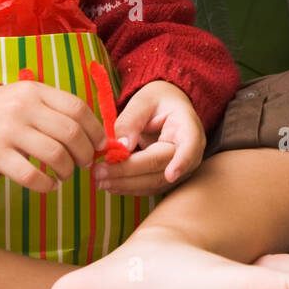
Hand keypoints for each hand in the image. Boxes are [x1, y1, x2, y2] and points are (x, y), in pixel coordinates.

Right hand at [0, 79, 107, 193]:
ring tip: (66, 175)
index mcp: (35, 90)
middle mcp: (23, 108)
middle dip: (85, 152)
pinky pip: (30, 175)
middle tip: (85, 162)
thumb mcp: (26, 97)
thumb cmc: (1, 112)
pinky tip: (49, 185)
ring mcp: (8, 131)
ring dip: (68, 170)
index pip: (77, 108)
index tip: (100, 144)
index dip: (95, 129)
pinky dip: (46, 184)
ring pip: (55, 154)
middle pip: (71, 133)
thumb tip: (94, 134)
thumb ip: (55, 109)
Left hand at [92, 80, 204, 196]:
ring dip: (126, 184)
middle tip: (99, 171)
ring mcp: (181, 168)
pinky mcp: (167, 178)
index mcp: (188, 127)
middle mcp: (189, 152)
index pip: (190, 147)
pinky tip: (109, 184)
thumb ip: (131, 120)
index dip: (181, 162)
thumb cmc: (156, 102)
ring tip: (99, 179)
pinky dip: (128, 187)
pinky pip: (149, 187)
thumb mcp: (143, 101)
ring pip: (154, 183)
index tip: (171, 175)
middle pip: (161, 167)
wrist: (166, 108)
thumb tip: (122, 147)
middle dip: (129, 172)